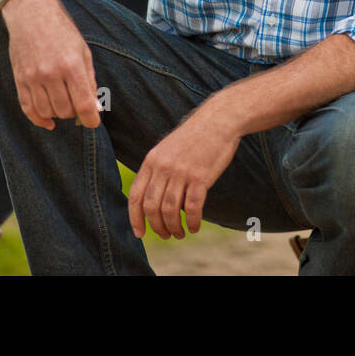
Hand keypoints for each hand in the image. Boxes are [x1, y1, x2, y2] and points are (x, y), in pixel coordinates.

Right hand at [1, 0, 101, 129]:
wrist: (31, 13)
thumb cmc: (62, 31)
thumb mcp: (83, 52)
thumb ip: (90, 80)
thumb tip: (96, 107)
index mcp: (72, 65)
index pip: (83, 104)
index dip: (91, 119)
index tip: (93, 123)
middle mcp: (51, 73)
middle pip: (65, 111)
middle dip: (75, 113)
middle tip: (78, 103)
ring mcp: (32, 77)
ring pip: (47, 112)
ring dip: (58, 114)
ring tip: (64, 103)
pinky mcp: (19, 79)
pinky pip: (28, 108)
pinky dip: (39, 119)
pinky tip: (48, 121)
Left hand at [128, 107, 240, 238]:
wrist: (219, 120)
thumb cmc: (195, 137)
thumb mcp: (167, 148)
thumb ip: (157, 169)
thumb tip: (151, 198)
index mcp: (152, 161)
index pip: (135, 196)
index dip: (135, 219)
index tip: (140, 233)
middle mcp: (163, 167)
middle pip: (152, 207)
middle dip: (157, 227)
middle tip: (165, 235)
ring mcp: (182, 172)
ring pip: (171, 210)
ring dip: (174, 228)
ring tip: (180, 233)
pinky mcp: (201, 177)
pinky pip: (193, 207)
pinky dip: (193, 222)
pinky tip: (195, 227)